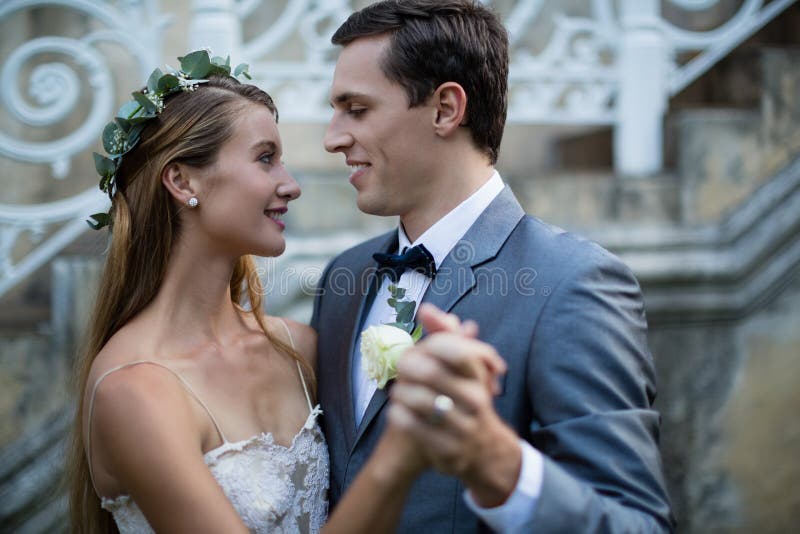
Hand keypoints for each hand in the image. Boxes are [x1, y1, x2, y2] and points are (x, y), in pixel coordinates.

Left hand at [388, 305, 521, 507]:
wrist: (484, 450)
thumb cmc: (467, 397)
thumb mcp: (464, 366)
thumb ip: (445, 334)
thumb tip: (425, 309)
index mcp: (479, 375)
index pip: (453, 349)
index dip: (427, 345)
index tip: (417, 350)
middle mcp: (475, 400)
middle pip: (430, 372)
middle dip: (407, 367)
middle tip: (401, 368)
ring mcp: (463, 427)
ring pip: (419, 400)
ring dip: (400, 392)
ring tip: (398, 391)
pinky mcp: (448, 450)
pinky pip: (412, 426)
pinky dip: (399, 414)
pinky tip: (398, 411)